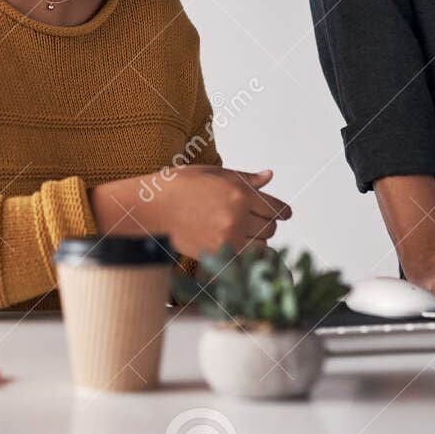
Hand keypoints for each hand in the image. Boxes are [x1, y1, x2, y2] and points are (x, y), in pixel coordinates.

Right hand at [93, 166, 291, 258]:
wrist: (150, 208)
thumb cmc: (177, 186)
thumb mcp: (212, 173)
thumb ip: (245, 178)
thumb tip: (269, 176)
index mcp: (238, 193)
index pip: (276, 207)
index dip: (283, 211)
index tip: (284, 214)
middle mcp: (236, 217)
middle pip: (271, 228)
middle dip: (267, 224)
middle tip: (256, 220)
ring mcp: (227, 239)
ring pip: (261, 247)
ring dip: (257, 241)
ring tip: (242, 232)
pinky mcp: (216, 254)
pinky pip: (244, 260)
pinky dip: (245, 255)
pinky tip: (236, 246)